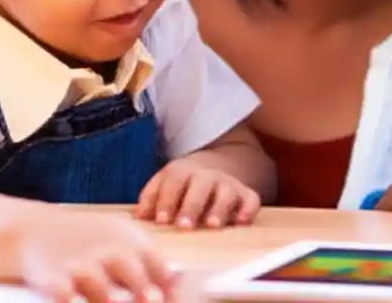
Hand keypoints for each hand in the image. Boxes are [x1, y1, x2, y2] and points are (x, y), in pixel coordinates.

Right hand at [21, 212, 174, 302]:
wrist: (33, 230)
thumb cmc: (88, 242)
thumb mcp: (120, 239)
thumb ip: (150, 261)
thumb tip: (179, 281)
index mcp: (124, 238)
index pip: (151, 257)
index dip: (164, 279)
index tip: (170, 298)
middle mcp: (100, 248)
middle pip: (124, 264)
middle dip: (140, 284)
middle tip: (153, 301)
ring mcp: (74, 262)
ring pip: (91, 277)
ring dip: (105, 293)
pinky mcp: (49, 276)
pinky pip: (58, 288)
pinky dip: (66, 297)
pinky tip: (72, 301)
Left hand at [135, 159, 261, 229]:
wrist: (218, 165)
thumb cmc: (184, 183)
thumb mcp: (165, 183)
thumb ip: (151, 197)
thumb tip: (139, 216)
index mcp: (183, 171)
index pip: (174, 181)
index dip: (167, 199)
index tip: (161, 220)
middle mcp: (206, 175)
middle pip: (199, 186)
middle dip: (191, 206)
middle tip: (183, 227)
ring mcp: (227, 184)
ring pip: (226, 192)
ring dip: (219, 208)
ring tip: (211, 225)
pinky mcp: (246, 194)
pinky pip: (251, 199)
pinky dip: (248, 209)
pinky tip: (240, 222)